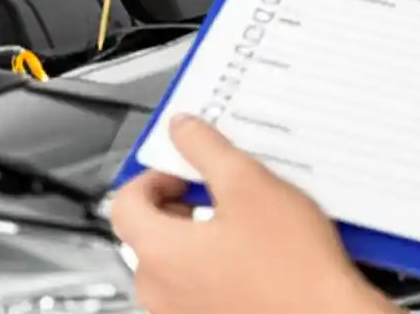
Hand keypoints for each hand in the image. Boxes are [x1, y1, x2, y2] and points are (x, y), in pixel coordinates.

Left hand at [110, 114, 397, 313]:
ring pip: (176, 264)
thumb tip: (183, 129)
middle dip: (178, 206)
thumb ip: (206, 149)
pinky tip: (255, 257)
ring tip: (242, 225)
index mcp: (158, 252)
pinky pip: (199, 290)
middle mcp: (160, 290)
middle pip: (149, 233)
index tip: (182, 169)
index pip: (125, 201)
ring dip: (199, 239)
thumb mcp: (250, 185)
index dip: (153, 175)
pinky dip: (217, 269)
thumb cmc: (295, 272)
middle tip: (216, 192)